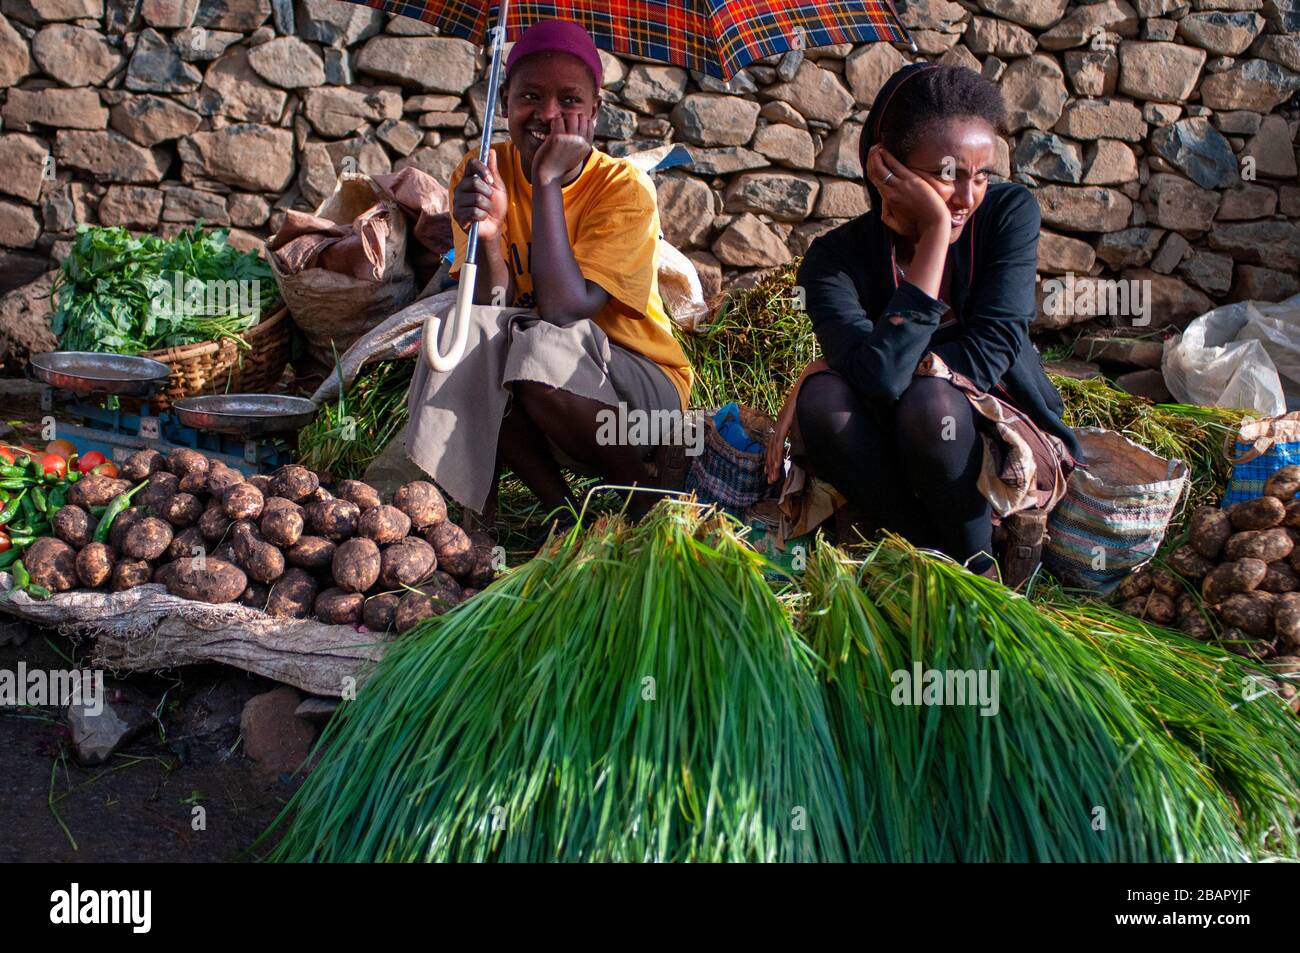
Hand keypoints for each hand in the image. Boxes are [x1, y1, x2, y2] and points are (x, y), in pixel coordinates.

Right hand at [453, 150, 507, 242]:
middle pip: (474, 182)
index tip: (490, 180)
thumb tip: (491, 151)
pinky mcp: (458, 215)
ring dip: (487, 207)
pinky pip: (474, 211)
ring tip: (485, 211)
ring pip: (476, 199)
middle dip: (488, 193)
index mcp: (469, 179)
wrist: (493, 227)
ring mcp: (457, 201)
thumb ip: (493, 171)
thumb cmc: (495, 207)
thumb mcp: (497, 187)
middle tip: (489, 201)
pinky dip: (482, 216)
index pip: (471, 164)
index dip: (482, 169)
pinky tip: (480, 218)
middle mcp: (460, 188)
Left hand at [531, 112, 593, 187]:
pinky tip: (551, 131)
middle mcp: (581, 142)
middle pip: (580, 116)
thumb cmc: (560, 163)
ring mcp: (570, 139)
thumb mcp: (577, 154)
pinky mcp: (557, 138)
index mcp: (587, 145)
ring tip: (557, 127)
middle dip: (571, 118)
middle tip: (563, 126)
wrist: (548, 176)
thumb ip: (582, 141)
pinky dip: (554, 122)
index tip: (570, 127)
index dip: (579, 121)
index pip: (589, 122)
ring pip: (570, 115)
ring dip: (563, 118)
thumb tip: (585, 122)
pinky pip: (558, 119)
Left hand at [766, 359, 828, 483]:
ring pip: (774, 443)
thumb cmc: (818, 389)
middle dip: (771, 464)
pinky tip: (777, 460)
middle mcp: (782, 418)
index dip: (774, 457)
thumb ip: (810, 422)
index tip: (773, 471)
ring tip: (773, 475)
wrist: (817, 371)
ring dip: (773, 461)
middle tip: (771, 480)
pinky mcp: (788, 414)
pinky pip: (781, 435)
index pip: (776, 442)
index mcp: (787, 419)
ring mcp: (784, 416)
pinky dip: (778, 449)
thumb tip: (816, 435)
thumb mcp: (812, 410)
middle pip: (772, 446)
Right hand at [866, 144, 950, 240]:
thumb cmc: (918, 226)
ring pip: (882, 168)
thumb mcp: (897, 225)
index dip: (870, 168)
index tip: (871, 159)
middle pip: (875, 173)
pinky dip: (888, 157)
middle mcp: (891, 192)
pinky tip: (885, 150)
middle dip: (871, 159)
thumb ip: (887, 214)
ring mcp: (901, 185)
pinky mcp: (911, 181)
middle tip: (872, 149)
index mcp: (887, 200)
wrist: (932, 224)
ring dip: (877, 155)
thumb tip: (883, 203)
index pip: (875, 181)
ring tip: (876, 146)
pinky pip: (895, 166)